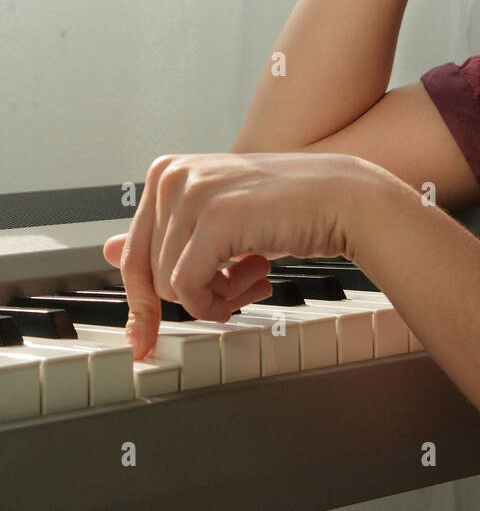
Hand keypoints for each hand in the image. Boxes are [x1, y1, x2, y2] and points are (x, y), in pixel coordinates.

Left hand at [101, 150, 370, 359]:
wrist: (342, 199)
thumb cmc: (285, 210)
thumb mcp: (218, 220)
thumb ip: (165, 234)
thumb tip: (105, 250)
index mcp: (166, 171)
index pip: (134, 253)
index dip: (143, 303)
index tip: (143, 340)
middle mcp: (171, 175)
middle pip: (147, 273)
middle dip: (190, 297)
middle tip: (231, 299)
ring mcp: (191, 194)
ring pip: (171, 286)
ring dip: (218, 295)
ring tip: (256, 273)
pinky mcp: (214, 219)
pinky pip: (190, 289)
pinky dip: (219, 302)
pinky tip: (259, 278)